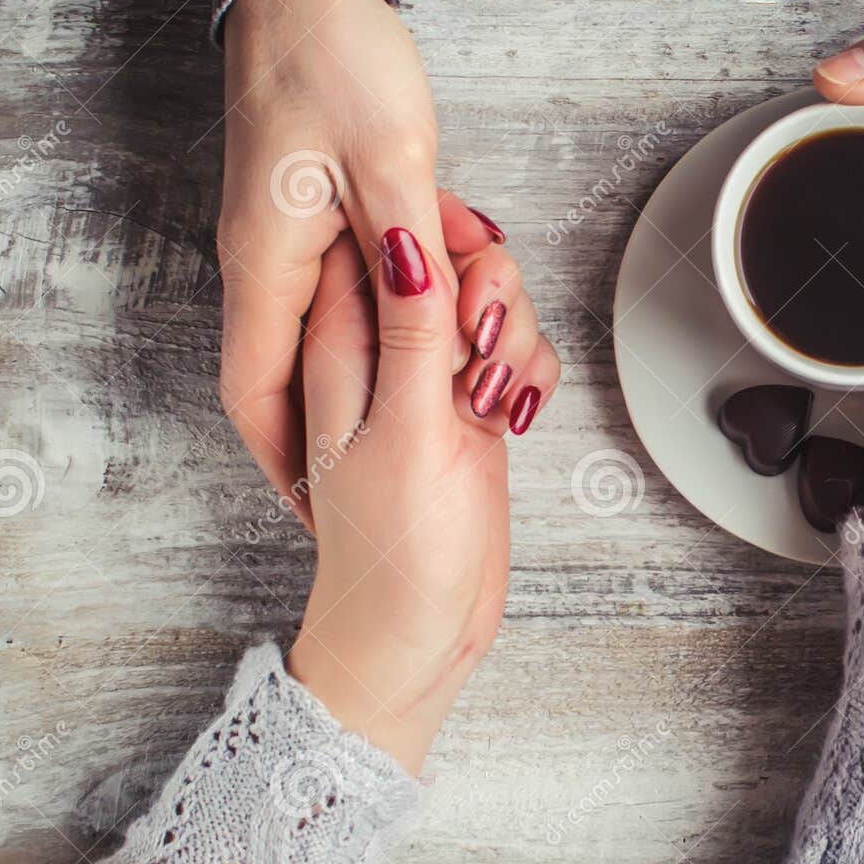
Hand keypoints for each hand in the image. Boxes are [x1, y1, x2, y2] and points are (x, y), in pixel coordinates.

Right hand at [218, 0, 468, 528]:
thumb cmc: (331, 57)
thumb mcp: (384, 155)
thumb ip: (406, 243)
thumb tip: (426, 315)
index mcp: (270, 262)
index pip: (257, 392)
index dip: (285, 461)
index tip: (320, 507)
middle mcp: (280, 261)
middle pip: (321, 372)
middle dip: (387, 404)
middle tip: (454, 422)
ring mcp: (310, 239)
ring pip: (368, 325)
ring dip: (428, 339)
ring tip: (492, 352)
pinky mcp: (339, 212)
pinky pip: (387, 279)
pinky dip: (435, 292)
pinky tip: (482, 287)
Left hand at [285, 196, 559, 772]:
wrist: (420, 630)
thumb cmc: (395, 550)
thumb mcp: (406, 433)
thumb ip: (412, 333)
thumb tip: (409, 238)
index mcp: (337, 348)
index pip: (375, 241)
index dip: (430, 232)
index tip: (470, 261)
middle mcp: (379, 353)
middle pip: (445, 262)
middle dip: (487, 290)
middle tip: (485, 346)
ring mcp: (425, 379)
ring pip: (486, 305)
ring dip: (513, 337)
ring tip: (496, 398)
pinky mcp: (465, 404)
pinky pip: (512, 351)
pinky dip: (527, 373)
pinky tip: (515, 414)